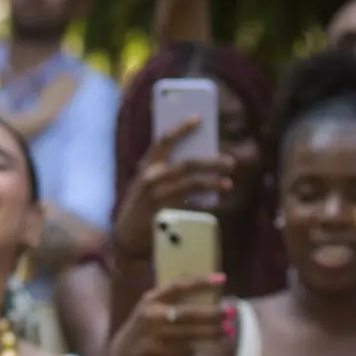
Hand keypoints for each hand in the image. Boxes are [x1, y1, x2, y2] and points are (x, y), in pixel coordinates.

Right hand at [108, 274, 229, 355]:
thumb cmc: (145, 328)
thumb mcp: (151, 308)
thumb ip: (172, 299)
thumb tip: (208, 292)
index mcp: (152, 298)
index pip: (179, 286)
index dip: (201, 282)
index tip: (222, 279)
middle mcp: (151, 315)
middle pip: (188, 314)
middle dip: (212, 313)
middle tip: (231, 312)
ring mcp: (152, 335)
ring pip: (189, 334)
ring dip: (210, 334)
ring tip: (227, 332)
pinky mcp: (154, 353)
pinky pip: (182, 351)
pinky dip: (192, 351)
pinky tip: (195, 350)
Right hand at [112, 119, 233, 258]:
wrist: (126, 237)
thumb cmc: (142, 206)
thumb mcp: (146, 184)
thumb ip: (164, 171)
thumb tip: (198, 160)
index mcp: (147, 167)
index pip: (163, 141)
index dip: (181, 128)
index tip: (198, 118)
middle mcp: (151, 179)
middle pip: (187, 164)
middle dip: (211, 162)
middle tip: (230, 162)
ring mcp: (158, 197)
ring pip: (193, 184)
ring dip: (213, 182)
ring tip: (228, 183)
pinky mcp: (165, 214)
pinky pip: (191, 205)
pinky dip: (204, 201)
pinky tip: (215, 200)